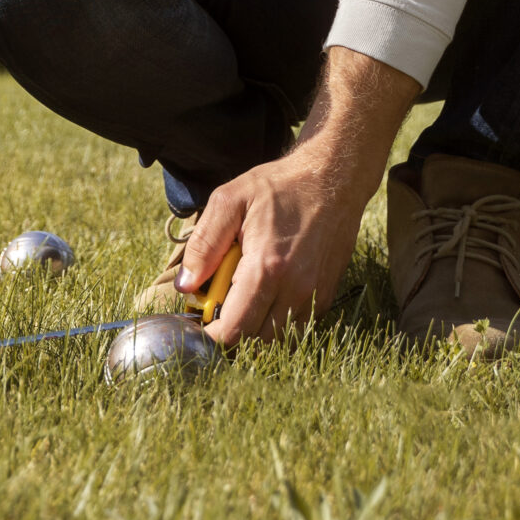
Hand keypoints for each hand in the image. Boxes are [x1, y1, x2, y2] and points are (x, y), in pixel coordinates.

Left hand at [179, 47, 418, 344]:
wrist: (333, 178)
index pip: (234, 329)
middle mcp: (295, 289)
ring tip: (240, 297)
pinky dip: (277, 321)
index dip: (211, 336)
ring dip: (255, 329)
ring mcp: (315, 294)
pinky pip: (298, 326)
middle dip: (231, 333)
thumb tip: (185, 286)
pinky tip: (266, 293)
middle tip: (216, 307)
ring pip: (279, 339)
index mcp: (266, 268)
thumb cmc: (279, 187)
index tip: (197, 324)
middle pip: (256, 341)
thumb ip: (204, 244)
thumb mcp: (229, 201)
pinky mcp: (327, 294)